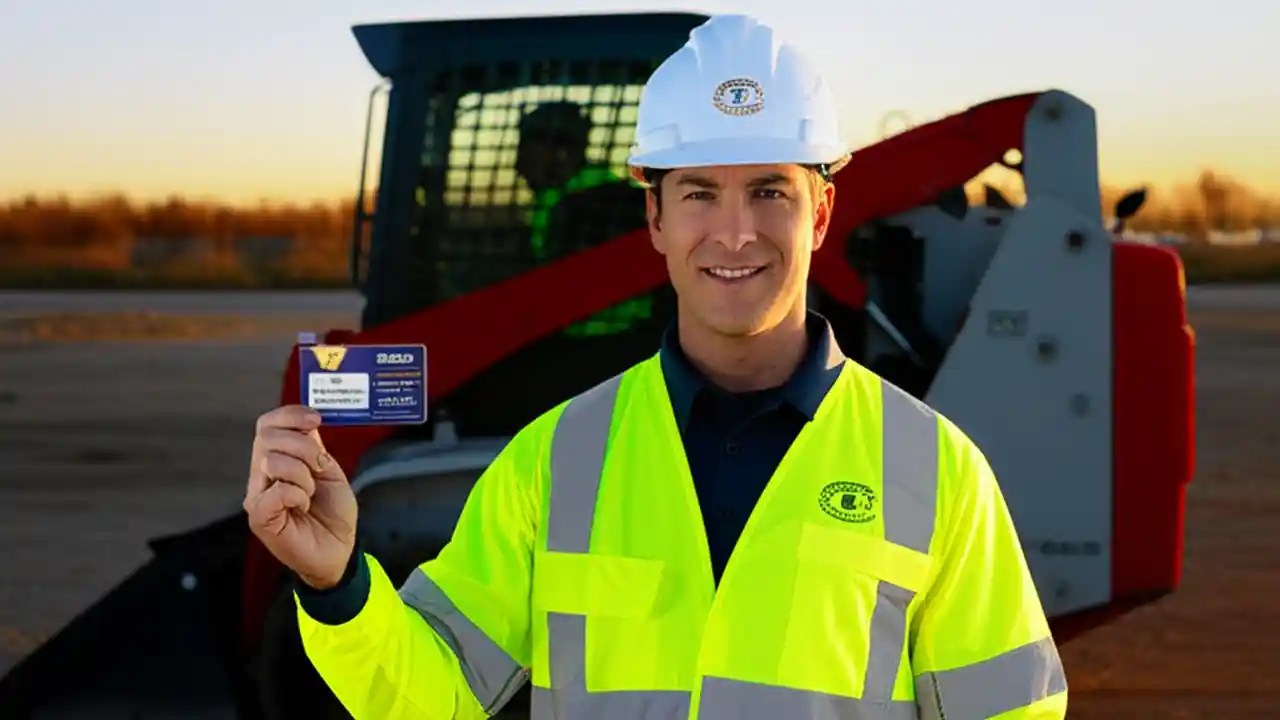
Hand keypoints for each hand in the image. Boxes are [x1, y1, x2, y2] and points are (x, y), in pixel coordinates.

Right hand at [244, 405, 357, 590]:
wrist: (339, 550)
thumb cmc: (333, 514)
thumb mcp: (329, 472)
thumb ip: (314, 447)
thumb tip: (306, 422)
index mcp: (276, 460)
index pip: (267, 425)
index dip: (290, 415)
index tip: (317, 420)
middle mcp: (260, 476)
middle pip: (268, 437)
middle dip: (303, 445)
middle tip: (319, 467)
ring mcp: (257, 496)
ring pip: (272, 461)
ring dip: (303, 474)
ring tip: (310, 493)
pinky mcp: (260, 517)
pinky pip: (276, 490)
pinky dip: (298, 494)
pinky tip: (303, 506)